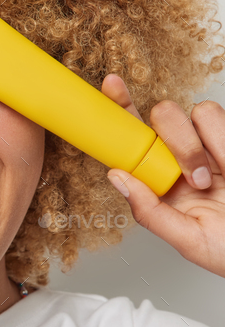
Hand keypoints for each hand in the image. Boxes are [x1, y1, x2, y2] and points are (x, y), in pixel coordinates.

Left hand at [101, 74, 224, 277]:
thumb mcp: (190, 241)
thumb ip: (151, 213)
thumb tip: (118, 179)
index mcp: (160, 182)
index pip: (133, 138)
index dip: (120, 108)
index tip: (112, 86)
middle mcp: (180, 159)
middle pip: (163, 115)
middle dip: (178, 141)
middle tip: (197, 180)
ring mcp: (209, 145)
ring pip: (198, 112)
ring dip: (205, 147)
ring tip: (219, 181)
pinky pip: (220, 118)